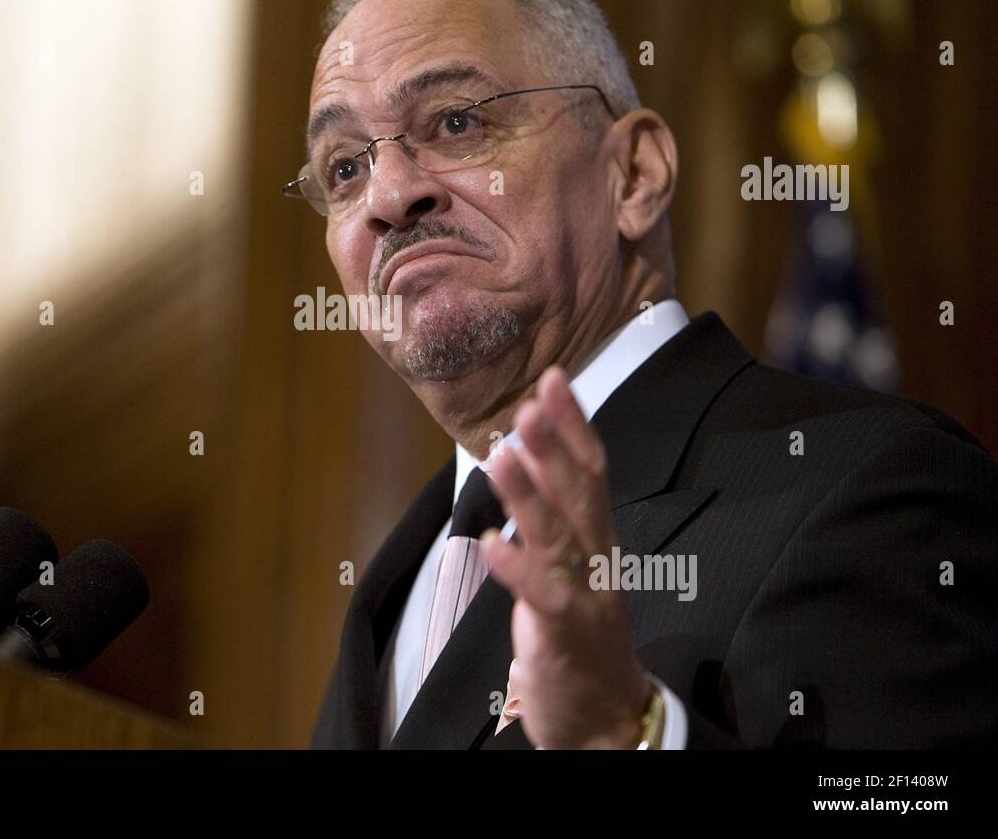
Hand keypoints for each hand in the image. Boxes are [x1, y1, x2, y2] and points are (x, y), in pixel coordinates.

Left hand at [480, 366, 652, 748]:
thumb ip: (550, 509)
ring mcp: (586, 595)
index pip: (591, 469)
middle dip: (555, 447)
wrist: (605, 715)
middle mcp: (598, 559)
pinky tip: (489, 541)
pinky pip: (543, 595)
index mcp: (598, 538)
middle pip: (581, 494)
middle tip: (529, 404)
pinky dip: (516, 567)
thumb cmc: (581, 632)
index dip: (573, 424)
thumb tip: (527, 453)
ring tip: (501, 454)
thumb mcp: (567, 562)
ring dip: (529, 495)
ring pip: (559, 537)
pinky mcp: (565, 634)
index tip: (553, 379)